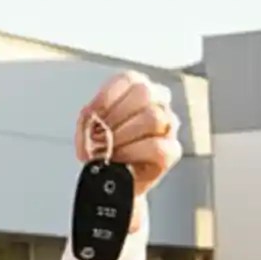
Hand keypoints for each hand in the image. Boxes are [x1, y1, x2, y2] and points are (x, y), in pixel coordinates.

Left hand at [75, 71, 182, 198]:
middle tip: (100, 134)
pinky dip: (132, 152)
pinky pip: (158, 146)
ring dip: (123, 135)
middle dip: (115, 116)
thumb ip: (89, 117)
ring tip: (107, 148)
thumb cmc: (103, 149)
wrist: (111, 180)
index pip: (129, 80)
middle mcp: (158, 102)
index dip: (106, 97)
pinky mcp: (172, 150)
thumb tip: (93, 117)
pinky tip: (118, 157)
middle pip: (144, 94)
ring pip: (153, 117)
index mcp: (137, 89)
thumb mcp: (88, 128)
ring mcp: (168, 126)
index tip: (91, 114)